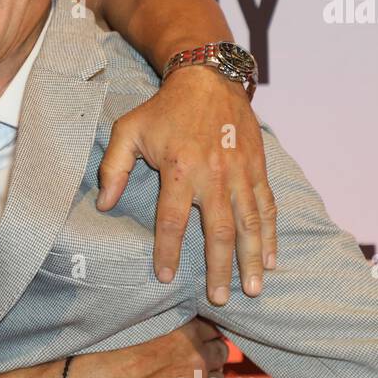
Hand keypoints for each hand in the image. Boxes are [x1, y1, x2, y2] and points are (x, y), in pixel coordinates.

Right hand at [68, 318, 228, 377]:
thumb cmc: (114, 356)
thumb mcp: (144, 328)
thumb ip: (168, 329)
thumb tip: (177, 330)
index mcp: (187, 334)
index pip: (213, 331)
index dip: (207, 338)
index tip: (200, 344)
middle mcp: (197, 358)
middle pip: (221, 355)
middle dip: (212, 359)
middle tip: (196, 366)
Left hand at [95, 66, 275, 304]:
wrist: (208, 78)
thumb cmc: (164, 109)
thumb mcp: (128, 130)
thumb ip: (113, 168)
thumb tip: (104, 205)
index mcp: (179, 168)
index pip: (172, 220)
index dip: (168, 250)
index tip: (165, 277)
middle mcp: (213, 174)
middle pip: (218, 230)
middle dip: (219, 268)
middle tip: (218, 299)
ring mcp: (240, 172)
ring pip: (250, 223)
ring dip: (252, 258)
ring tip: (253, 289)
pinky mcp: (258, 168)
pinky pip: (267, 206)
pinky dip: (271, 234)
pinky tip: (273, 260)